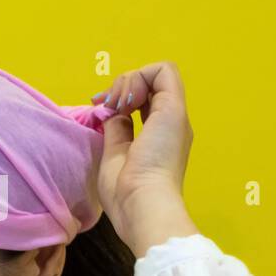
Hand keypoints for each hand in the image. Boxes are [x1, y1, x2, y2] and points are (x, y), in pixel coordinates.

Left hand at [92, 61, 193, 244]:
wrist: (142, 204)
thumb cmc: (126, 192)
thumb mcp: (115, 154)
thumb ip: (117, 130)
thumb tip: (114, 113)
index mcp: (159, 137)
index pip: (144, 101)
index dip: (121, 95)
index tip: (100, 107)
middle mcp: (170, 124)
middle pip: (151, 84)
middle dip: (122, 85)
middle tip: (104, 103)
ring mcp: (174, 115)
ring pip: (158, 73)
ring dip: (128, 81)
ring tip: (114, 104)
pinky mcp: (174, 109)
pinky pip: (163, 71)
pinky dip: (139, 77)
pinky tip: (125, 100)